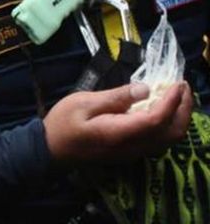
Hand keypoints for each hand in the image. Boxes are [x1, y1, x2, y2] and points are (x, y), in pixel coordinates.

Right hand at [43, 82, 192, 166]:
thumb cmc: (63, 123)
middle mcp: (132, 147)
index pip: (156, 120)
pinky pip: (160, 140)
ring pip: (169, 139)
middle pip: (172, 133)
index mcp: (118, 133)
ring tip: (177, 95)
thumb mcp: (82, 102)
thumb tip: (144, 89)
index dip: (171, 102)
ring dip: (180, 117)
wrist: (50, 149)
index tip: (177, 83)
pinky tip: (163, 108)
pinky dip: (169, 123)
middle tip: (183, 86)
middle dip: (184, 109)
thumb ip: (115, 97)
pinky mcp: (131, 152)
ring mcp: (133, 152)